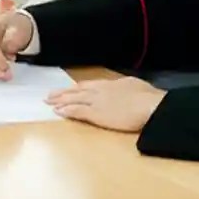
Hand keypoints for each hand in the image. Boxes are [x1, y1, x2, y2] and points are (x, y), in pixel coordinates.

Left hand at [46, 77, 165, 131]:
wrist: (150, 105)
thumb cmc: (149, 98)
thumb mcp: (136, 86)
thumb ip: (127, 86)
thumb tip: (127, 87)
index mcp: (111, 84)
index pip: (89, 85)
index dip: (77, 88)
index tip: (68, 89)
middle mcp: (100, 90)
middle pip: (77, 90)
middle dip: (63, 93)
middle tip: (50, 94)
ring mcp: (97, 101)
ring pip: (73, 99)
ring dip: (60, 100)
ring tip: (48, 101)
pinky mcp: (96, 114)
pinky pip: (77, 111)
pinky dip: (66, 111)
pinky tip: (57, 111)